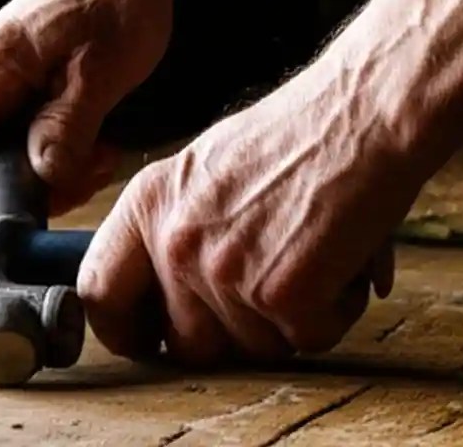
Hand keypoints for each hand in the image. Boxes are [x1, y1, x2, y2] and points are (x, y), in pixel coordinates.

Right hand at [0, 0, 179, 226]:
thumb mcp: (103, 71)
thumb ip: (66, 127)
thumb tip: (40, 176)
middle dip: (8, 188)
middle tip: (69, 188)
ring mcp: (1, 72)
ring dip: (38, 169)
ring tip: (95, 161)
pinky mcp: (23, 73)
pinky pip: (18, 127)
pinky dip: (50, 148)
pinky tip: (94, 144)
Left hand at [77, 66, 418, 363]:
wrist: (363, 113)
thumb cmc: (299, 136)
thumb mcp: (205, 172)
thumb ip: (176, 231)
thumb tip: (167, 301)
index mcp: (148, 205)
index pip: (99, 293)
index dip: (124, 331)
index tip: (150, 341)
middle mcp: (174, 242)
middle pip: (186, 344)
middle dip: (231, 333)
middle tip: (270, 288)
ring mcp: (224, 272)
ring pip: (253, 349)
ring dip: (290, 320)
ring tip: (313, 254)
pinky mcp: (281, 296)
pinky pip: (307, 341)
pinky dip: (335, 312)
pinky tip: (341, 260)